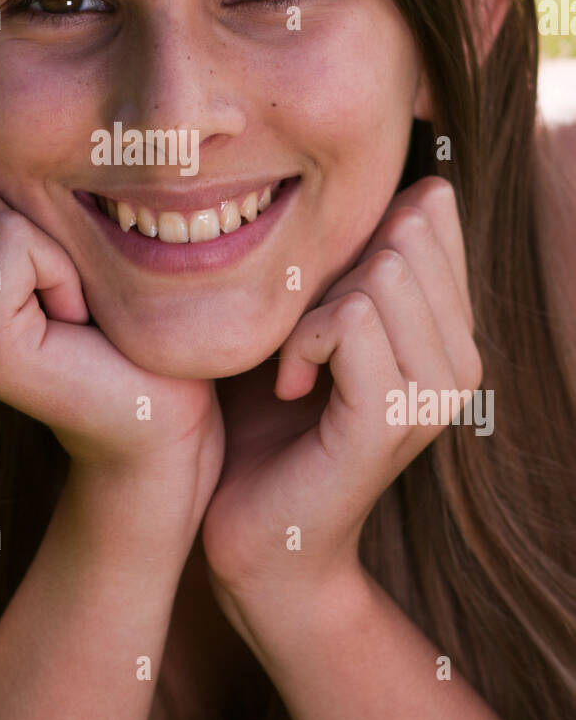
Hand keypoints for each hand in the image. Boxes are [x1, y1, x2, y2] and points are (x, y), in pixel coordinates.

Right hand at [0, 135, 223, 513]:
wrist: (153, 411)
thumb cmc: (107, 315)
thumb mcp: (39, 224)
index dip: (12, 190)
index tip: (40, 264)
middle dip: (30, 213)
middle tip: (56, 286)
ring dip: (49, 242)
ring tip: (64, 303)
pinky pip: (12, 239)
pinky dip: (62, 269)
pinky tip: (71, 322)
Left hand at [201, 177, 482, 616]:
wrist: (259, 537)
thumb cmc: (269, 422)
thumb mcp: (313, 321)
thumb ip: (347, 261)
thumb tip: (391, 181)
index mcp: (451, 331)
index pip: (431, 218)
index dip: (354, 235)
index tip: (314, 301)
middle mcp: (460, 361)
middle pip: (405, 238)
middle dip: (332, 270)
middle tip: (296, 336)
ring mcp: (434, 395)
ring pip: (382, 275)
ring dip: (311, 310)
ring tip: (292, 364)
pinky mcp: (391, 422)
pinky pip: (351, 322)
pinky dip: (301, 342)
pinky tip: (286, 385)